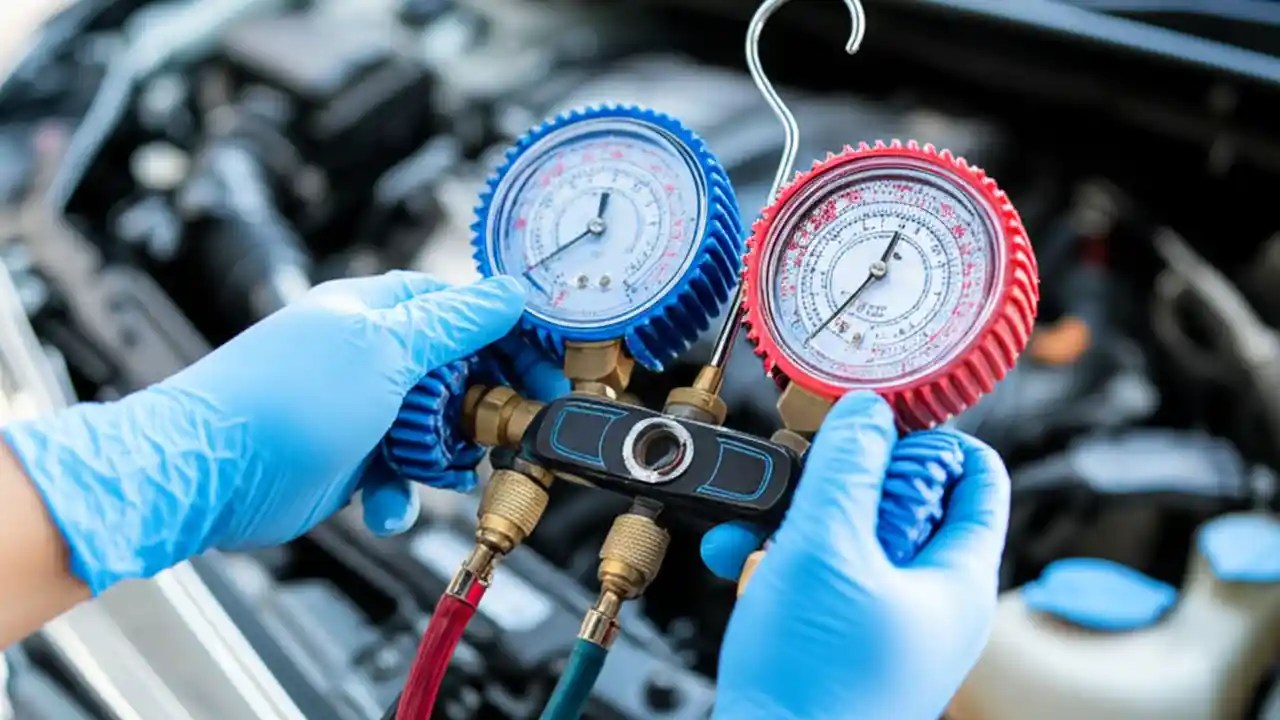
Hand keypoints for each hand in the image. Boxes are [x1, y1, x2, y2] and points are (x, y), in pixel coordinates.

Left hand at [3, 272, 565, 594]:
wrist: (206, 472)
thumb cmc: (284, 398)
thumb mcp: (386, 349)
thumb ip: (455, 322)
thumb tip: (510, 289)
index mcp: (378, 312)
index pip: (466, 309)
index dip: (513, 335)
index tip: (549, 367)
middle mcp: (372, 356)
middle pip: (460, 373)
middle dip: (487, 406)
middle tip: (515, 428)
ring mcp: (360, 409)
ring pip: (435, 431)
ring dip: (445, 458)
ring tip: (444, 474)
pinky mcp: (349, 459)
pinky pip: (399, 475)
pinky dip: (401, 495)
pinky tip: (387, 505)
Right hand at [700, 392, 1009, 719]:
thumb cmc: (816, 692)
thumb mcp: (827, 550)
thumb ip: (848, 469)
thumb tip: (867, 409)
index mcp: (958, 579)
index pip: (980, 476)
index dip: (933, 435)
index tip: (883, 414)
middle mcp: (928, 600)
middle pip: (902, 499)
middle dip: (841, 476)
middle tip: (803, 463)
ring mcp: (882, 621)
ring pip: (848, 535)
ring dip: (794, 516)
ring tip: (754, 518)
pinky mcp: (837, 638)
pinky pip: (815, 573)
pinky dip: (776, 556)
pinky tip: (739, 554)